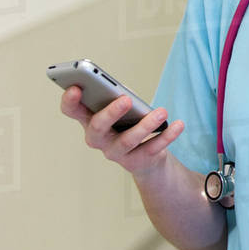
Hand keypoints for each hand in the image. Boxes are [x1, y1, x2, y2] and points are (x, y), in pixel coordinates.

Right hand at [60, 85, 183, 178]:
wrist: (146, 157)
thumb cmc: (129, 121)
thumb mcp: (122, 106)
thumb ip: (117, 97)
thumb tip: (122, 94)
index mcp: (89, 120)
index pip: (72, 111)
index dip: (70, 101)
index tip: (76, 87)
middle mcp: (98, 139)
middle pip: (98, 128)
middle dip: (110, 113)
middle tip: (126, 99)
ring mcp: (116, 153)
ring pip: (127, 141)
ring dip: (145, 126)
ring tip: (162, 112)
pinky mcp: (136, 162)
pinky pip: (152, 149)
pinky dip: (167, 136)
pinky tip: (179, 125)